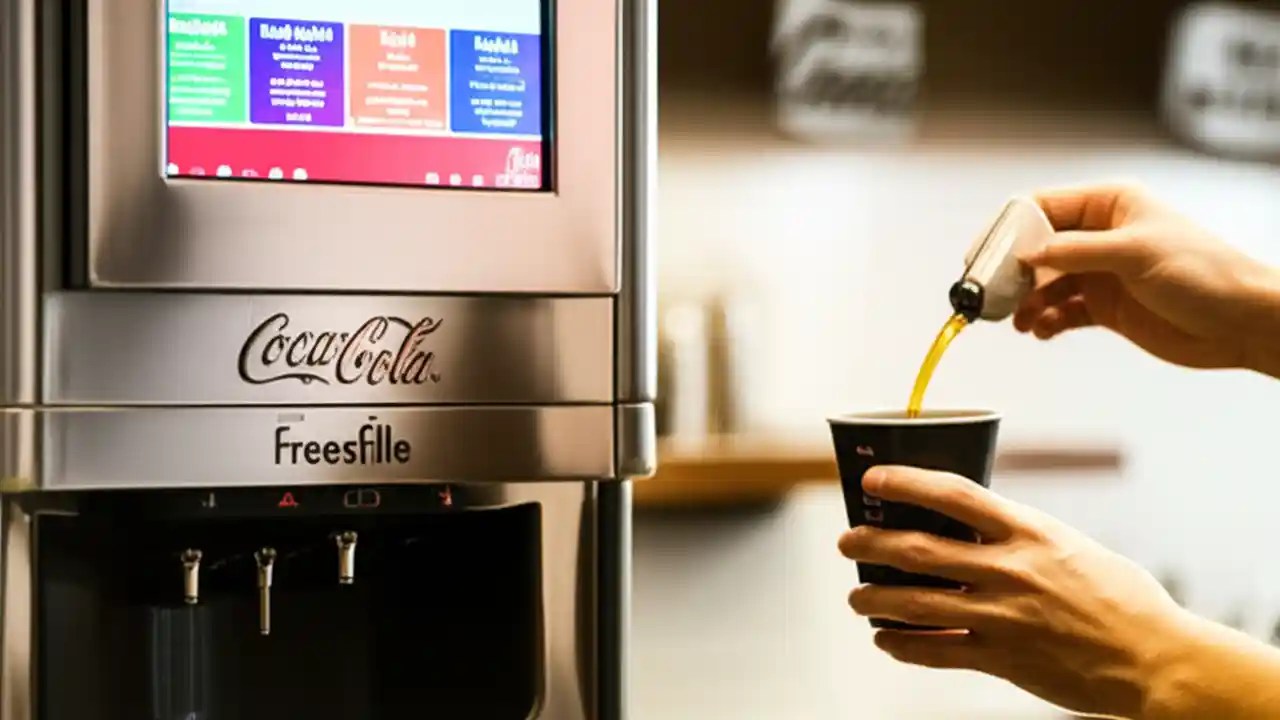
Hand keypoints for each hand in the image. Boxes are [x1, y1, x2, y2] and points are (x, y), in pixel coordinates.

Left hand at [837, 466, 1192, 718]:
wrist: (1157, 659)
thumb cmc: (1121, 598)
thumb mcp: (1071, 546)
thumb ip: (1021, 535)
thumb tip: (973, 526)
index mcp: (1030, 531)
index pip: (954, 494)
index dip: (906, 482)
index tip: (873, 480)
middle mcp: (1010, 569)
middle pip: (918, 550)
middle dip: (871, 545)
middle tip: (847, 542)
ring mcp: (1003, 616)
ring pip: (915, 603)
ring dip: (874, 599)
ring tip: (857, 598)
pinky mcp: (1003, 659)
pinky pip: (935, 651)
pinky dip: (902, 645)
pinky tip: (886, 640)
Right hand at [1014, 183, 1279, 375]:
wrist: (1240, 322)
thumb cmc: (1205, 273)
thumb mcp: (1134, 253)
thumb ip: (1075, 252)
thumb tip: (1027, 254)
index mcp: (1111, 205)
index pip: (1044, 207)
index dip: (1011, 228)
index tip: (986, 253)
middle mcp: (1102, 236)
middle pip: (1037, 248)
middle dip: (1013, 272)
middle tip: (993, 294)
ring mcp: (1102, 273)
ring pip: (1045, 284)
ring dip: (1028, 302)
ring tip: (1021, 321)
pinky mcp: (1106, 307)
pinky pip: (1062, 312)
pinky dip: (1047, 322)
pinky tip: (1043, 331)